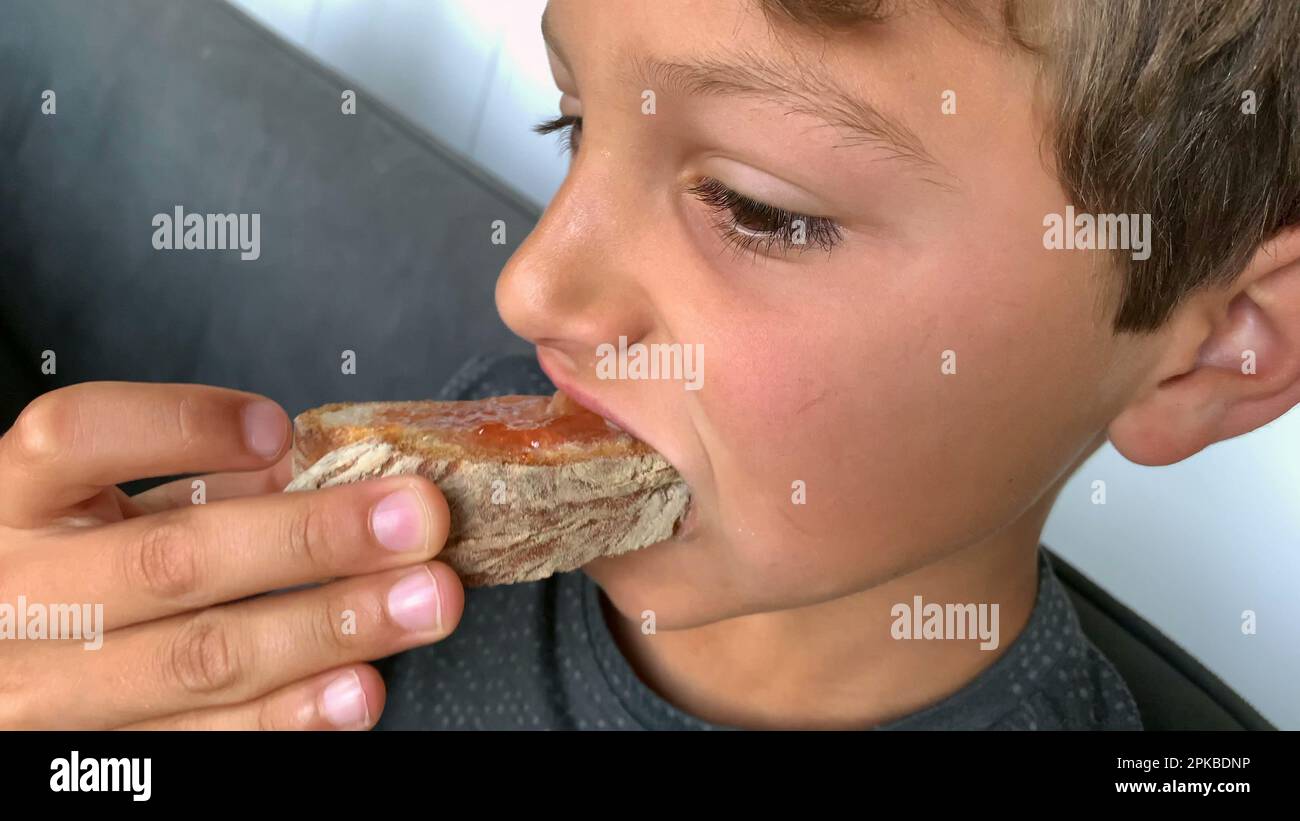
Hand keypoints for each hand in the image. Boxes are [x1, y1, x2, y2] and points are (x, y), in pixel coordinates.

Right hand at [0, 382, 462, 728]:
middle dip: (313, 538)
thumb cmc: (76, 557)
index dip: (181, 426)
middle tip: (416, 519)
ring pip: (202, 657)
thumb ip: (204, 477)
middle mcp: (21, 591)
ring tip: (424, 600)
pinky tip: (361, 686)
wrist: (3, 656)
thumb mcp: (109, 499)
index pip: (77, 437)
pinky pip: (205, 740)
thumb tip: (329, 467)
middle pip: (172, 560)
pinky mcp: (100, 754)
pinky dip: (293, 712)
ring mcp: (50, 684)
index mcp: (18, 499)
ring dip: (331, 626)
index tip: (277, 426)